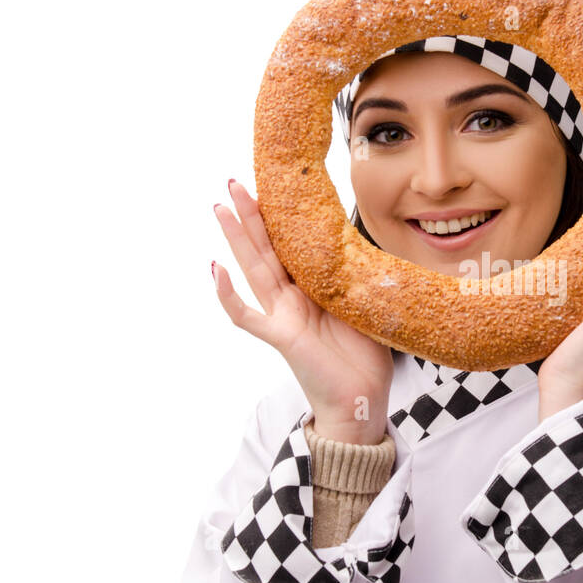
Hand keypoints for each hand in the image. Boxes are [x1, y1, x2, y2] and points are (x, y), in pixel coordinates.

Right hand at [211, 179, 393, 443]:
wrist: (361, 400)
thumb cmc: (364, 360)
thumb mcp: (366, 307)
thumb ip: (358, 280)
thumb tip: (368, 251)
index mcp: (313, 290)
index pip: (291, 246)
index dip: (279, 218)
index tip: (272, 186)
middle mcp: (292, 299)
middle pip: (266, 249)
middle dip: (250, 215)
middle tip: (235, 181)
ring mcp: (282, 316)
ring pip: (254, 269)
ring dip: (237, 237)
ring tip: (220, 206)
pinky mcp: (281, 337)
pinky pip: (247, 316)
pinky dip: (228, 295)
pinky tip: (215, 269)